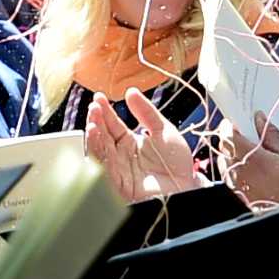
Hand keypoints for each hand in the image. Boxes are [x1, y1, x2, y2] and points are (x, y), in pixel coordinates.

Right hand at [86, 87, 202, 202]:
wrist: (185, 186)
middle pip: (103, 135)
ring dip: (94, 135)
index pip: (113, 124)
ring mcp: (118, 168)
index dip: (106, 111)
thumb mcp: (163, 130)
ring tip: (93, 121)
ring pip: (100, 150)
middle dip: (97, 120)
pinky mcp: (118, 182)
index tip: (99, 97)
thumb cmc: (176, 162)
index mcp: (130, 142)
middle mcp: (120, 155)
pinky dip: (98, 152)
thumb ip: (146, 112)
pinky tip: (96, 138)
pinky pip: (104, 166)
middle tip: (94, 106)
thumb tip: (131, 92)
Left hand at [222, 111, 278, 208]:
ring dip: (233, 151)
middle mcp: (236, 169)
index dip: (232, 123)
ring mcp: (233, 181)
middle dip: (233, 136)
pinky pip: (228, 172)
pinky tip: (251, 168)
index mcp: (249, 156)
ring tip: (252, 153)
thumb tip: (260, 118)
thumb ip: (271, 134)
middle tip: (249, 134)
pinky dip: (235, 166)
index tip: (241, 120)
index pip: (228, 132)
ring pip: (224, 158)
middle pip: (224, 144)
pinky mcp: (233, 191)